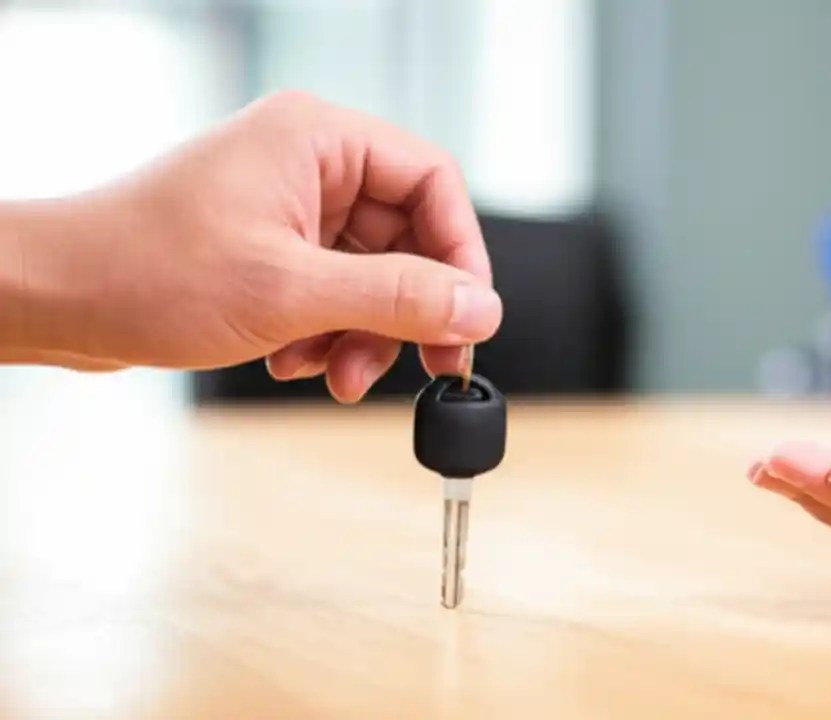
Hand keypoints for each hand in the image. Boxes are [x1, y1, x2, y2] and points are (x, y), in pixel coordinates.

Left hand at [0, 91, 500, 401]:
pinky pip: (334, 290)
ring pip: (372, 273)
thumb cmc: (145, 271)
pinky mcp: (269, 247)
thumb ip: (398, 298)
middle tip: (422, 364)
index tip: (466, 316)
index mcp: (318, 139)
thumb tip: (480, 308)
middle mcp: (308, 164)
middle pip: (407, 234)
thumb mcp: (292, 292)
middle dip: (406, 309)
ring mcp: (287, 206)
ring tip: (332, 373)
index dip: (460, 253)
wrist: (53, 299)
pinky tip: (292, 358)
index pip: (432, 182)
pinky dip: (327, 333)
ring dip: (363, 332)